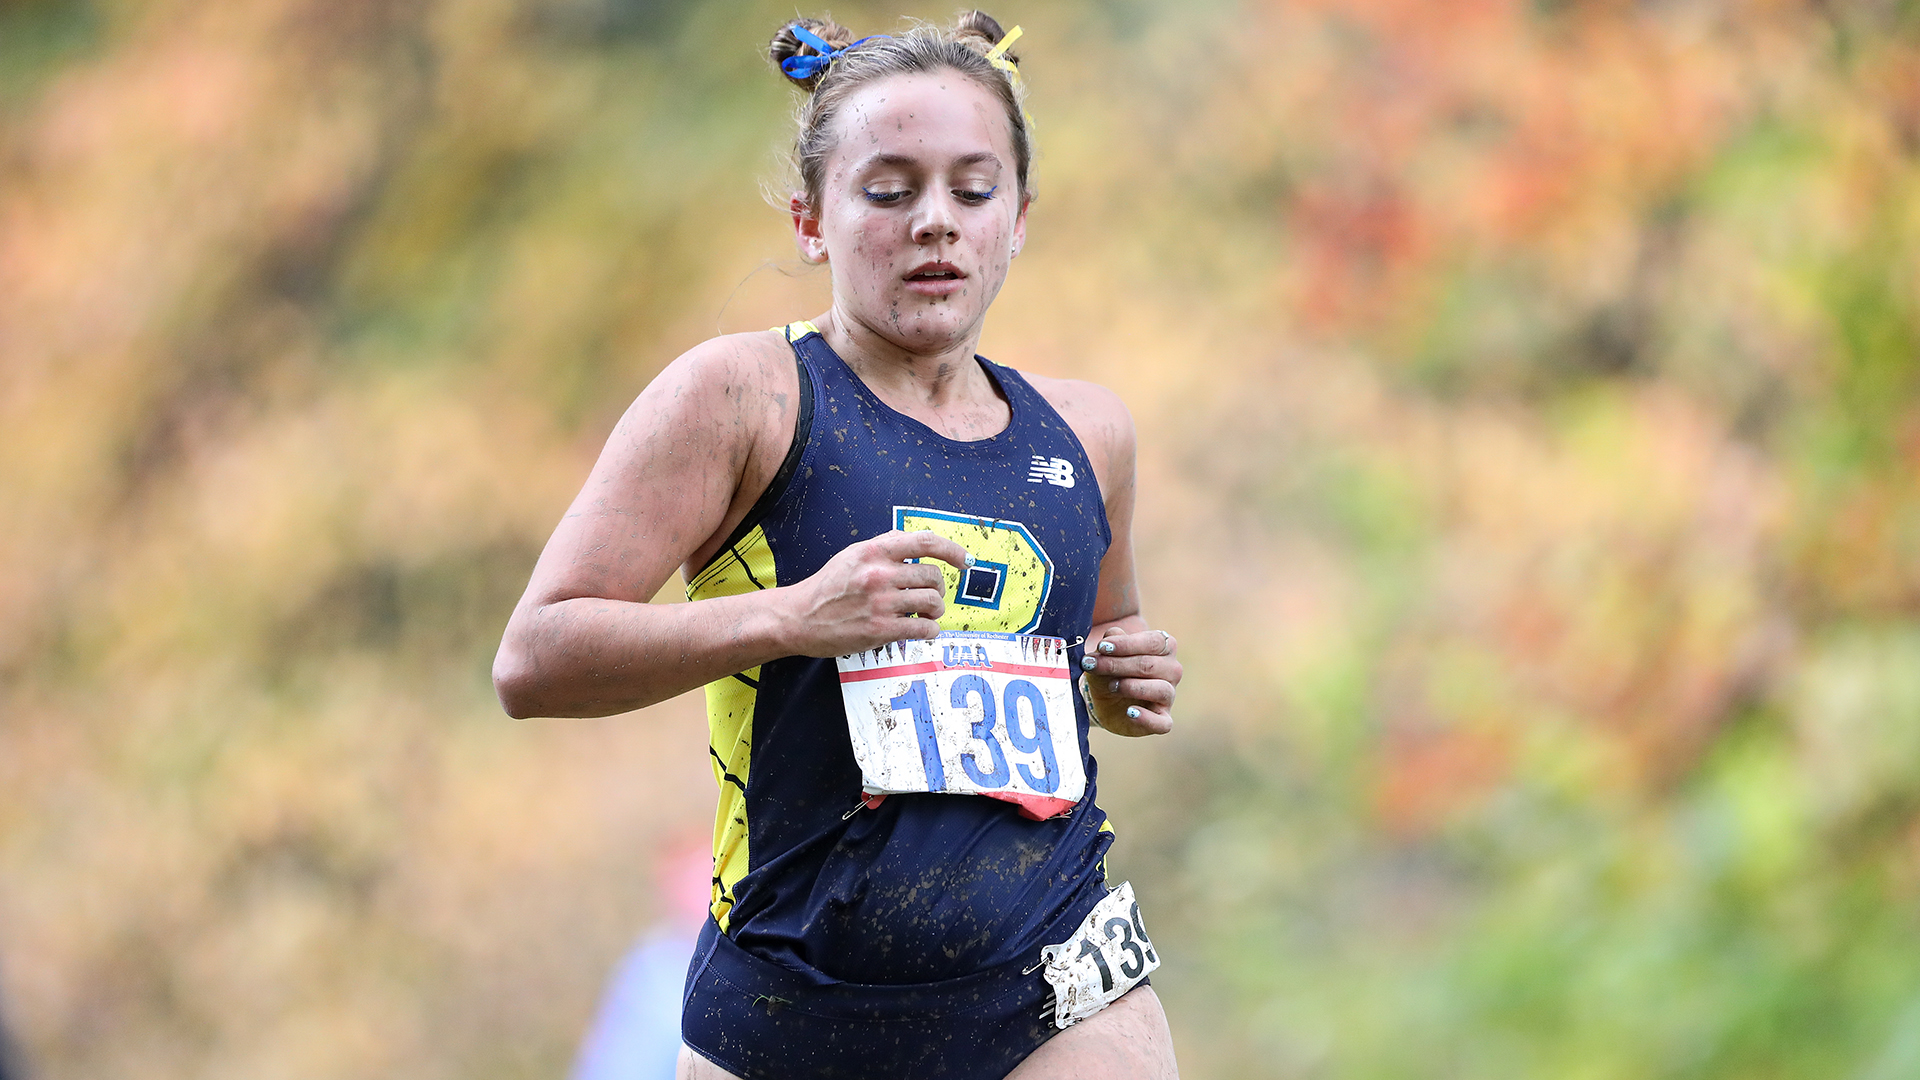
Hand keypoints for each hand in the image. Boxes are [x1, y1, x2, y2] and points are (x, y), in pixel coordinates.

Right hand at [786, 530, 970, 656]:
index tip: (965, 560)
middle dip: (939, 588)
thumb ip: (884, 546)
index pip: (925, 542)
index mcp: (874, 551)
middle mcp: (879, 574)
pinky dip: (930, 630)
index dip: (952, 550)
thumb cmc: (827, 587)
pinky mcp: (881, 629)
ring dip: (936, 610)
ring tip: (927, 614)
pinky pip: (923, 628)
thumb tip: (915, 542)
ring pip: (932, 602)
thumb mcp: (852, 554)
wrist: (799, 618)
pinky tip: (923, 629)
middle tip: (931, 596)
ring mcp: (881, 603)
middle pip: (933, 576)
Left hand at [1079, 625, 1179, 735]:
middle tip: (1091, 665)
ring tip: (1111, 686)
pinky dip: (1147, 718)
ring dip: (1131, 686)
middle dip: (1117, 664)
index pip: (1153, 642)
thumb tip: (1113, 634)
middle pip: (1150, 665)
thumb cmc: (1111, 670)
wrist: (1105, 700)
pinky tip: (1130, 712)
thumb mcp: (1106, 653)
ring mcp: (1169, 696)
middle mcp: (1172, 670)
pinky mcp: (1162, 719)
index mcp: (1165, 647)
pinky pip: (1162, 722)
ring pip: (1160, 689)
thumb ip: (1111, 642)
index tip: (1102, 647)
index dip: (1127, 644)